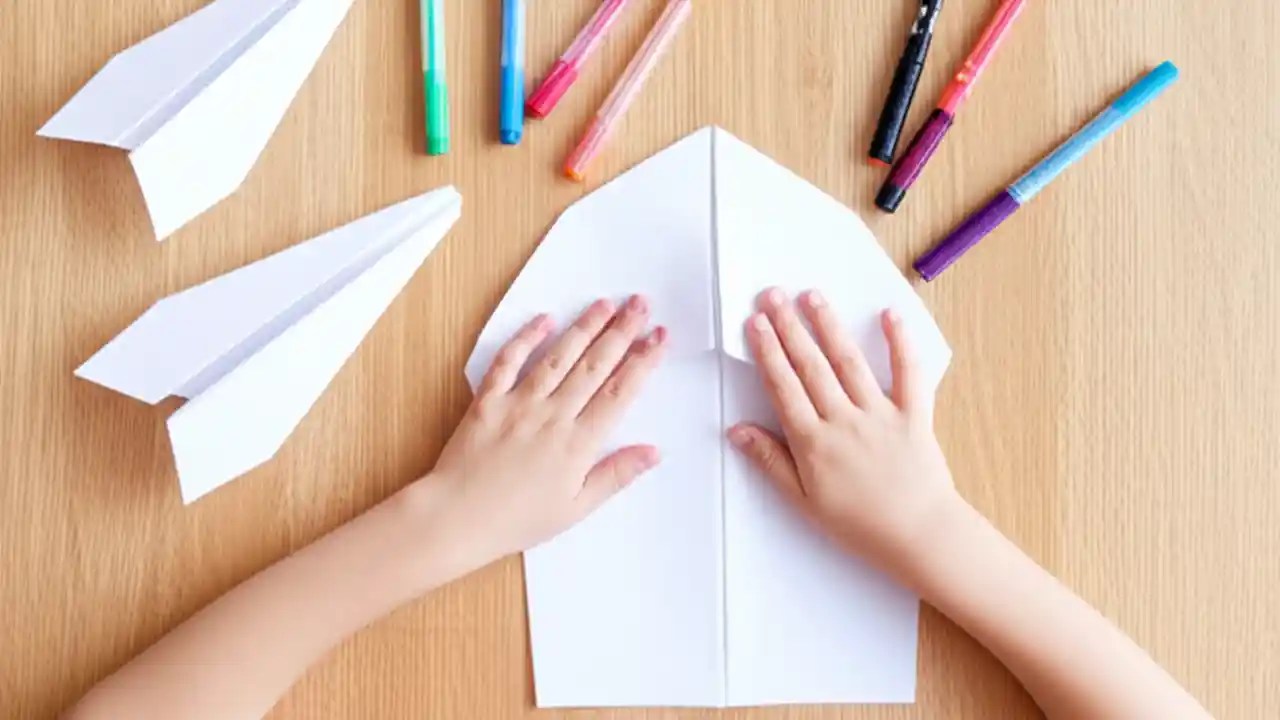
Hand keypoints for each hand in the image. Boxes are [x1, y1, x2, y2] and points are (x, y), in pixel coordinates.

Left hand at [423, 296, 667, 571]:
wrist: (457, 518)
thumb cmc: (516, 520)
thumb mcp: (576, 508)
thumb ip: (616, 475)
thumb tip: (652, 452)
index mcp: (577, 444)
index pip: (620, 393)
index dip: (643, 362)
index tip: (660, 338)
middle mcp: (552, 416)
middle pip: (595, 365)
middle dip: (622, 331)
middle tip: (641, 305)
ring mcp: (519, 404)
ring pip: (559, 356)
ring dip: (585, 327)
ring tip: (606, 304)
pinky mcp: (488, 400)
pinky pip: (509, 361)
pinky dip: (527, 337)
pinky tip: (545, 319)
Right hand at [727, 288, 956, 580]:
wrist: (918, 536)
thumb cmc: (859, 525)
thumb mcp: (804, 501)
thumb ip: (771, 461)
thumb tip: (738, 430)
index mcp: (814, 443)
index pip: (784, 387)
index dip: (767, 352)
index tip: (755, 322)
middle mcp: (844, 421)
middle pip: (810, 366)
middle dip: (789, 327)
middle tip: (773, 295)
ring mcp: (880, 415)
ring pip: (849, 362)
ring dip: (829, 326)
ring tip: (812, 296)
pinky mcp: (914, 415)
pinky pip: (909, 373)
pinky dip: (900, 342)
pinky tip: (888, 315)